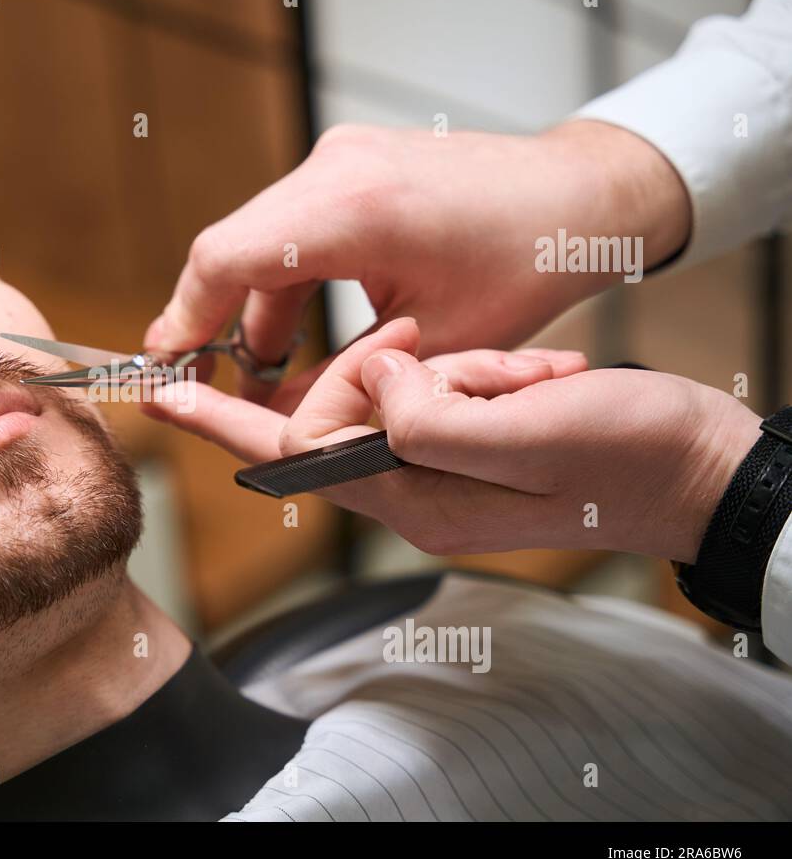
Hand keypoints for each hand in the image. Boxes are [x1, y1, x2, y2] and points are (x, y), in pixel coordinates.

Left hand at [143, 319, 759, 563]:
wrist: (700, 469)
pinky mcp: (469, 435)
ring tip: (528, 375)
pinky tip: (527, 371)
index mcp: (413, 496)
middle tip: (453, 362)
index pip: (289, 457)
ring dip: (442, 365)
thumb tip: (366, 382)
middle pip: (335, 420)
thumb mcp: (529, 438)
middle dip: (376, 374)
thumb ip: (431, 421)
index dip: (221, 422)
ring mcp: (441, 464)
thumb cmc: (626, 460)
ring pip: (391, 393)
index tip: (159, 389)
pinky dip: (472, 367)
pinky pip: (434, 388)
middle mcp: (412, 486)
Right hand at [145, 120, 690, 398]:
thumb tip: (275, 428)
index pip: (226, 259)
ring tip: (263, 371)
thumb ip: (345, 386)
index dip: (183, 319)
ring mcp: (340, 156)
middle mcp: (336, 167)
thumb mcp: (435, 346)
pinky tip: (293, 330)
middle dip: (209, 320)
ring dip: (249, 305)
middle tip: (200, 382)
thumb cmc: (528, 262)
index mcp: (357, 209)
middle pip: (228, 248)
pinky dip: (279, 278)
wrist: (579, 193)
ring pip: (254, 237)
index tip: (162, 369)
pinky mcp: (348, 163)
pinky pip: (286, 224)